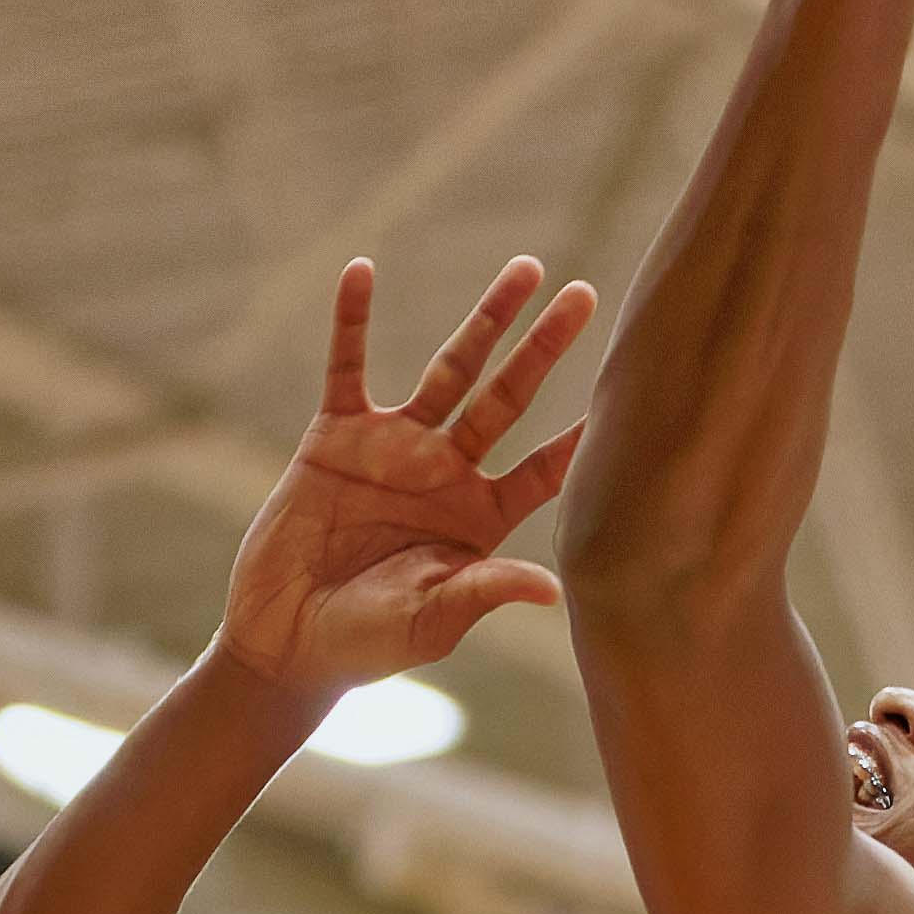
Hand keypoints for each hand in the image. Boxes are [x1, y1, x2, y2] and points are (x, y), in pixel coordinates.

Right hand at [214, 257, 600, 700]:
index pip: (545, 468)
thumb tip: (554, 589)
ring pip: (450, 368)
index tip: (628, 402)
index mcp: (481, 517)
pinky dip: (352, 320)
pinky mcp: (335, 437)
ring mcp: (393, 447)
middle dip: (544, 347)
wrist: (285, 641)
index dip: (583, 440)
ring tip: (527, 269)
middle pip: (507, 396)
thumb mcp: (431, 622)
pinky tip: (362, 271)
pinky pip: (347, 367)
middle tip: (585, 296)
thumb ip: (485, 593)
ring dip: (486, 319)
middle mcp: (446, 472)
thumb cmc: (366, 645)